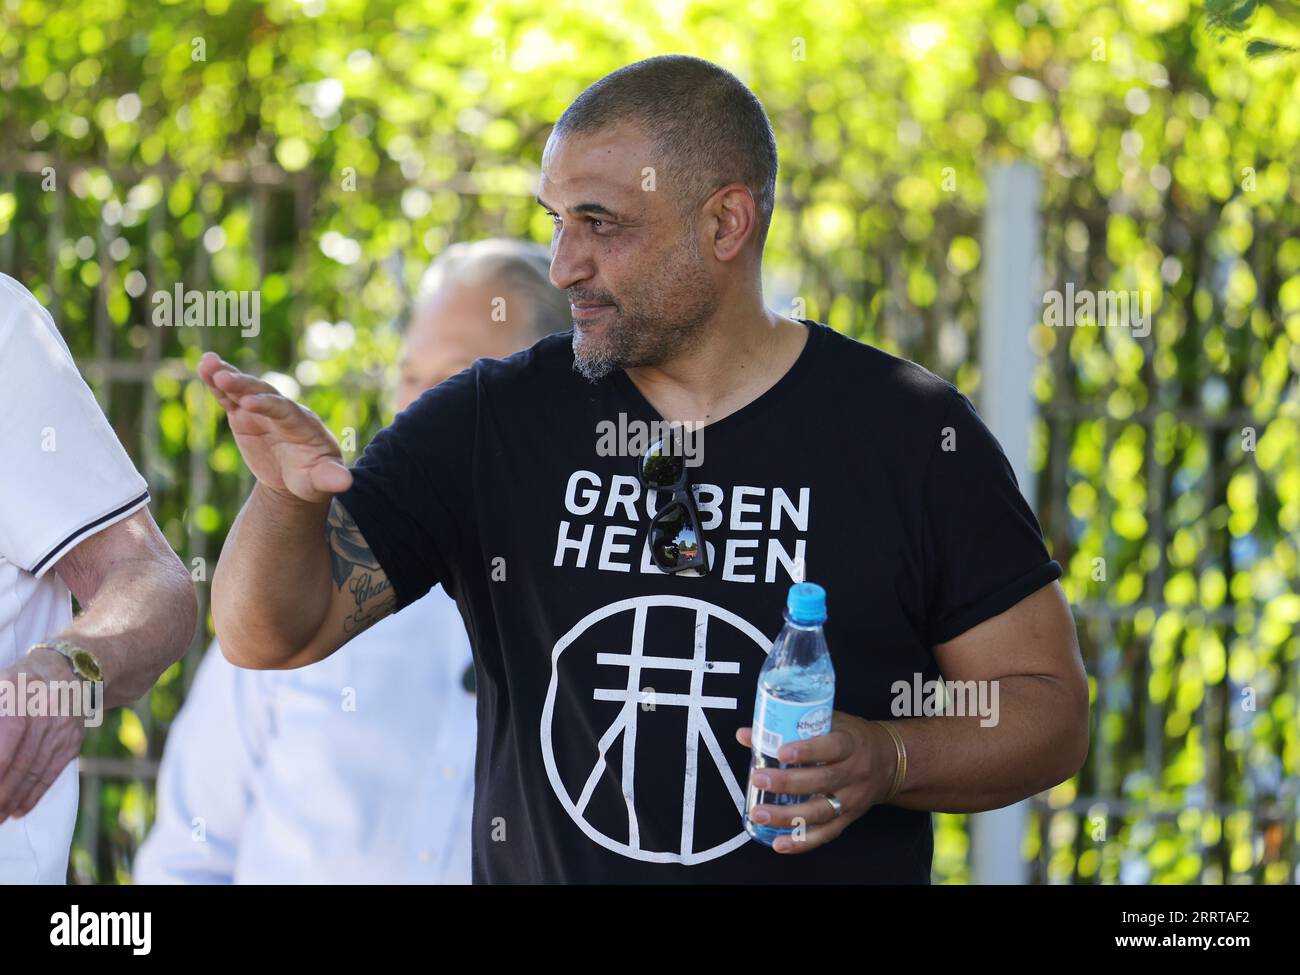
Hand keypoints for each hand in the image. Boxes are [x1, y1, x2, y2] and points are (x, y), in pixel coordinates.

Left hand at [0, 654, 87, 823]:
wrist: (72, 670)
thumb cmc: (21, 680)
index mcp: (22, 694)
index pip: (8, 738)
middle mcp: (47, 712)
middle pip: (21, 762)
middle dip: (0, 792)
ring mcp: (64, 728)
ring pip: (35, 772)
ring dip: (12, 800)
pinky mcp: (73, 741)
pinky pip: (52, 773)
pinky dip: (34, 795)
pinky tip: (18, 810)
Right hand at [198, 352, 351, 503]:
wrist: (295, 478)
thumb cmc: (313, 479)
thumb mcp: (322, 481)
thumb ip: (330, 478)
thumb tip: (345, 482)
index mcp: (303, 425)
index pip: (284, 411)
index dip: (267, 405)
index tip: (248, 404)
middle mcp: (283, 411)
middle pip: (263, 393)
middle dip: (244, 386)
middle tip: (223, 378)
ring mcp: (263, 410)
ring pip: (245, 389)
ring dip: (227, 376)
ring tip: (208, 363)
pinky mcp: (245, 414)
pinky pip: (230, 397)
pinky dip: (217, 384)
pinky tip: (204, 367)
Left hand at [735, 710, 896, 853]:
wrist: (890, 761)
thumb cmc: (852, 737)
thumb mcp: (829, 722)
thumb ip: (790, 726)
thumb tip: (746, 734)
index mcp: (850, 743)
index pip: (831, 747)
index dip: (807, 751)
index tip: (781, 752)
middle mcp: (854, 772)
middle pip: (822, 781)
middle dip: (788, 783)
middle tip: (759, 779)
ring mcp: (852, 799)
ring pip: (821, 811)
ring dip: (788, 816)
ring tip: (760, 813)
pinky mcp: (849, 818)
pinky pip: (826, 834)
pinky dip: (803, 842)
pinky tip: (780, 843)